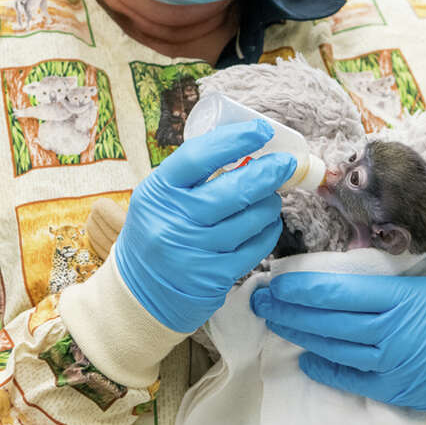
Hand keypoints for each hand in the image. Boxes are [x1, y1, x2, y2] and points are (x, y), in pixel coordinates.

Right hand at [115, 120, 293, 332]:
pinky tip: (266, 223)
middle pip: (234, 189)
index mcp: (158, 191)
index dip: (235, 139)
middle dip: (268, 172)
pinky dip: (268, 230)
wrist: (140, 294)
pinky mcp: (215, 277)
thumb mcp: (161, 197)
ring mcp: (195, 251)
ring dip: (270, 203)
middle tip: (285, 163)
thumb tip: (246, 147)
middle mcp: (174, 221)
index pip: (199, 156)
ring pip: (251, 219)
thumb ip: (194, 174)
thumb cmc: (160, 231)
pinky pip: (256, 247)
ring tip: (271, 196)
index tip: (261, 131)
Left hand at [250, 173, 425, 411]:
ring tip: (273, 321)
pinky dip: (324, 368)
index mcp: (403, 297)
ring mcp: (392, 365)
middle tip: (258, 299)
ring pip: (332, 348)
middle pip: (325, 321)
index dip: (300, 287)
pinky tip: (305, 357)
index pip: (338, 292)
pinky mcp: (397, 389)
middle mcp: (391, 333)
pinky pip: (350, 379)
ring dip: (298, 334)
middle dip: (287, 309)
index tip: (275, 278)